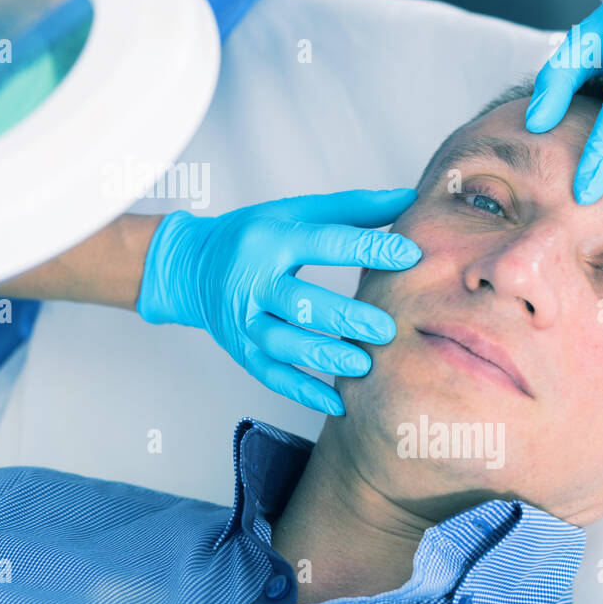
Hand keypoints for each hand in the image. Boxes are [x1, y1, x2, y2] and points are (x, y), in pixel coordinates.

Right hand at [136, 189, 420, 415]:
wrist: (192, 267)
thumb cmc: (254, 235)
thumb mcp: (294, 212)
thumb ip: (351, 208)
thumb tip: (409, 199)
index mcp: (270, 239)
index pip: (323, 242)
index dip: (367, 248)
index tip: (410, 255)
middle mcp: (252, 281)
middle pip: (299, 301)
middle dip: (344, 316)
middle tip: (387, 329)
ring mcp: (243, 319)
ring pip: (282, 343)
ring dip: (323, 355)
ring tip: (364, 365)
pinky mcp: (240, 350)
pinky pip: (271, 375)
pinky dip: (302, 391)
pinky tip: (337, 403)